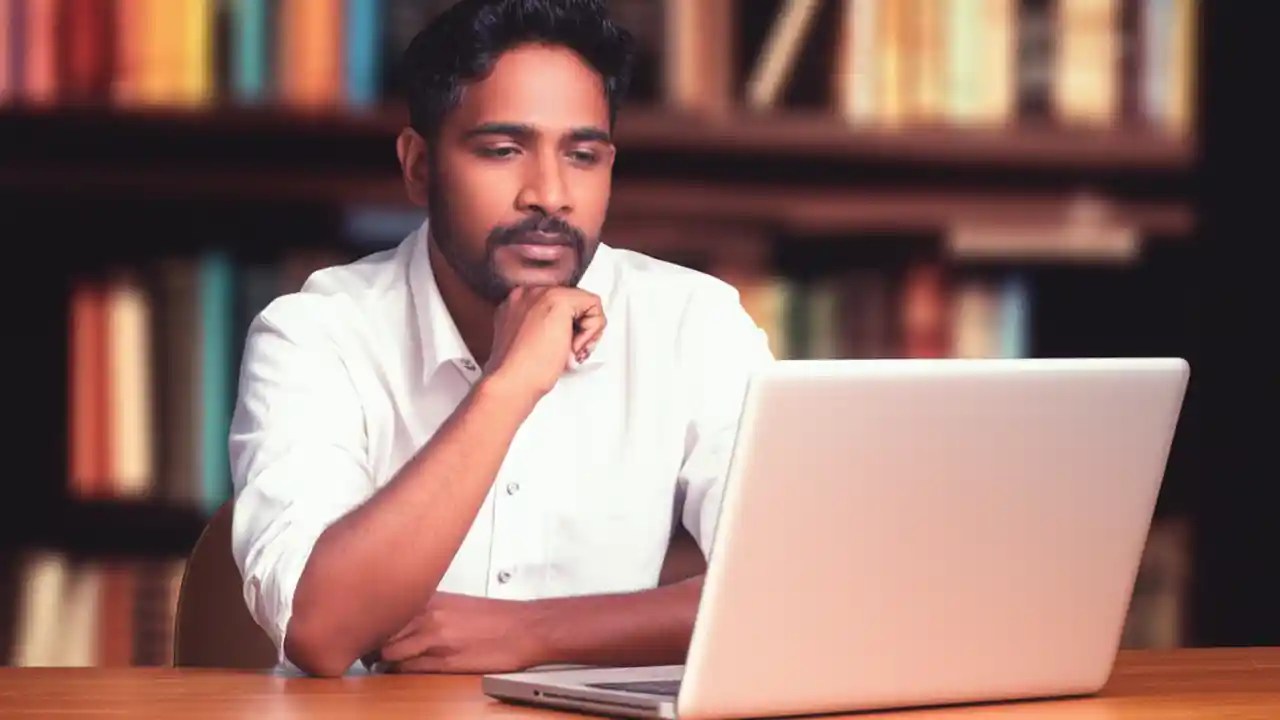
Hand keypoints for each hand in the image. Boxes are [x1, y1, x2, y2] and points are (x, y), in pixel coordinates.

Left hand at [372, 593, 543, 673]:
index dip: (370, 622)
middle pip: (380, 630)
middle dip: (369, 643)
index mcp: (431, 598)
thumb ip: (426, 608)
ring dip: (381, 660)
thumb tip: (399, 618)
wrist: (525, 629)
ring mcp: (436, 639)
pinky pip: (409, 670)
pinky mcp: (445, 662)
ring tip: (378, 663)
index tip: (364, 629)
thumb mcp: (455, 603)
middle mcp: (429, 616)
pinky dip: (398, 673)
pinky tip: (398, 672)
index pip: (383, 607)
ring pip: (389, 652)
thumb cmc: (494, 619)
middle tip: (365, 650)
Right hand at [484, 286, 604, 398]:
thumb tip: (568, 329)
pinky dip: (592, 330)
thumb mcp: (530, 344)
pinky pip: (594, 304)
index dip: (568, 327)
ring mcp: (542, 294)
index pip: (557, 304)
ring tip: (571, 352)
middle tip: (572, 352)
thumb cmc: (519, 372)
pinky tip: (574, 347)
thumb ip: (543, 328)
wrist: (512, 381)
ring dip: (586, 331)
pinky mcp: (559, 300)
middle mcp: (528, 294)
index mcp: (518, 303)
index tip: (563, 347)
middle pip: (572, 301)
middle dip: (580, 328)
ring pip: (585, 301)